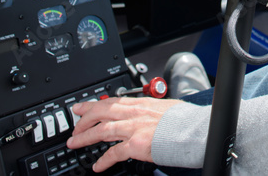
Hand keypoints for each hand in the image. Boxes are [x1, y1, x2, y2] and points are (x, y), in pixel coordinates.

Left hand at [67, 96, 183, 171]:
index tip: (81, 107)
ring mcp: (134, 128)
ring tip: (75, 143)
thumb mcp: (163, 106)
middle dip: (84, 120)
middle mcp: (134, 113)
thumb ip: (148, 110)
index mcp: (140, 103)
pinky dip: (103, 160)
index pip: (111, 102)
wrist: (192, 129)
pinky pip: (114, 153)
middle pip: (102, 113)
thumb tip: (142, 113)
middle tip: (74, 127)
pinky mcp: (136, 144)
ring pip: (102, 131)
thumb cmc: (182, 119)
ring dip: (86, 138)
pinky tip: (97, 166)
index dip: (93, 105)